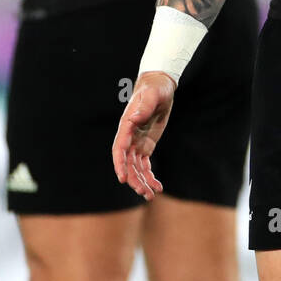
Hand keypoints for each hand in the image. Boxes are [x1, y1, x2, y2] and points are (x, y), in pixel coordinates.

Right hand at [111, 71, 175, 199]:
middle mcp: (129, 137)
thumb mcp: (152, 95)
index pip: (119, 149)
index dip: (120, 164)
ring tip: (151, 195)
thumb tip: (132, 119)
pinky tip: (157, 186)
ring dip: (142, 181)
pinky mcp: (146, 146)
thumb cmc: (155, 88)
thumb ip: (143, 107)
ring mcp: (137, 143)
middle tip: (144, 192)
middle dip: (134, 179)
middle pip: (127, 163)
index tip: (122, 179)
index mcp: (126, 126)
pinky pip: (145, 165)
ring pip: (135, 168)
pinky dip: (150, 176)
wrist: (160, 86)